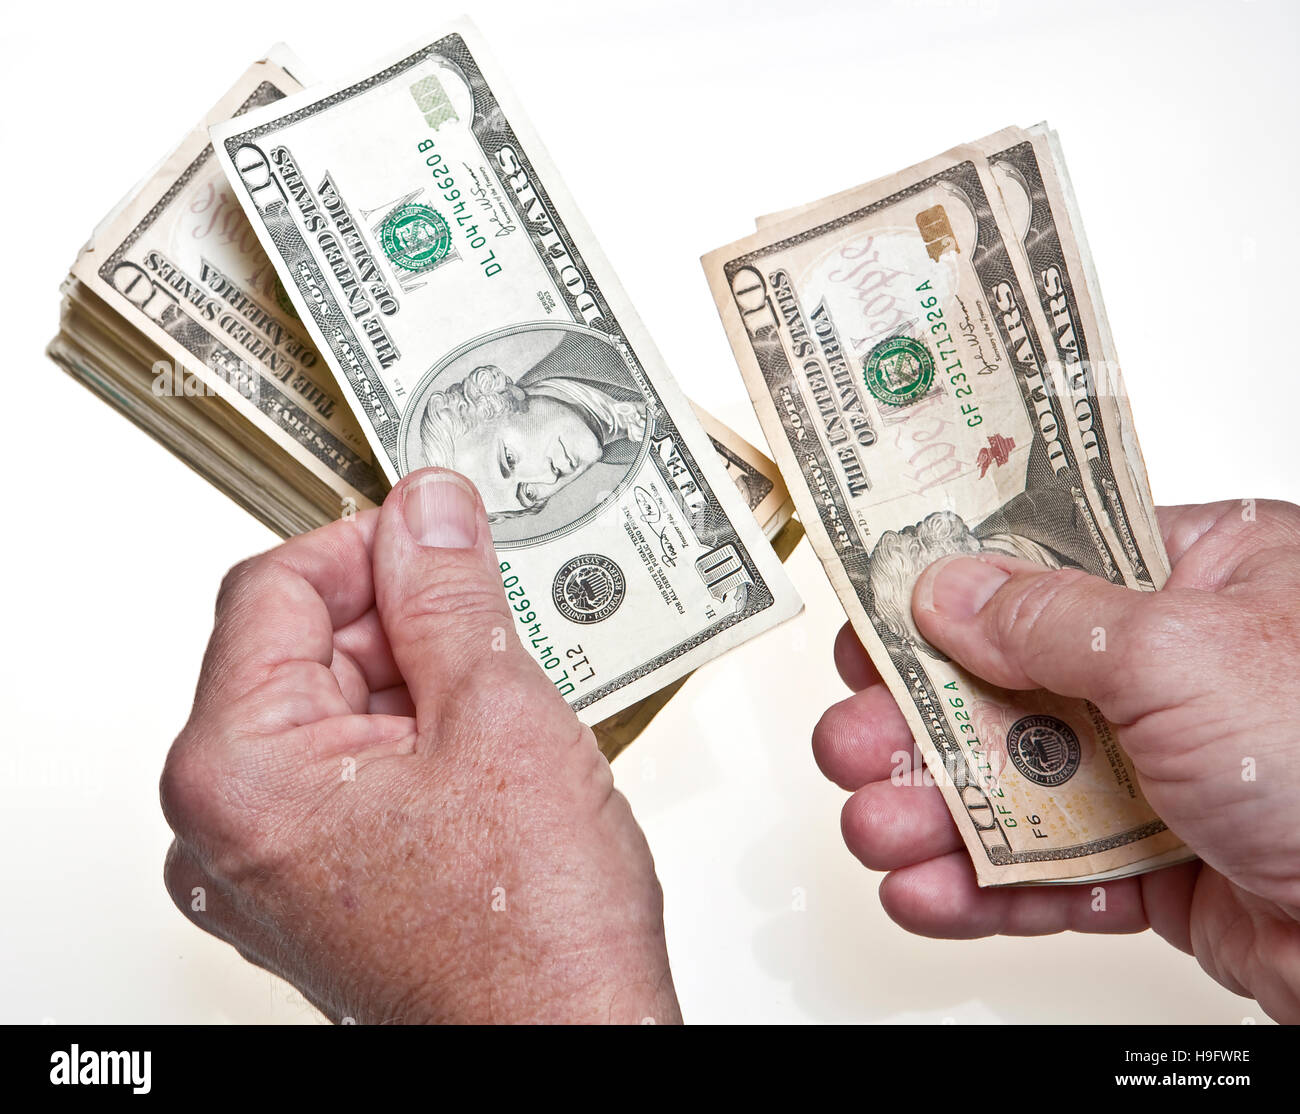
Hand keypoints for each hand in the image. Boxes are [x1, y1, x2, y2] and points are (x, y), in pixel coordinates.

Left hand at [161, 468, 679, 1023]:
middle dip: (400, 623)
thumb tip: (427, 512)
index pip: (272, 587)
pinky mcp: (311, 888)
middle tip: (489, 628)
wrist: (568, 1044)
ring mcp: (264, 866)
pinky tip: (483, 758)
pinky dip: (411, 743)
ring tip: (502, 714)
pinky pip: (345, 773)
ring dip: (415, 685)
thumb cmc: (529, 936)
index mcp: (235, 771)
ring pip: (331, 711)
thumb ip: (448, 593)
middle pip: (298, 650)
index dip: (367, 543)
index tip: (435, 532)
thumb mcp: (496, 714)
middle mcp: (223, 827)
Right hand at [814, 499, 1299, 1021]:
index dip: (945, 593)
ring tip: (875, 828)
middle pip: (1007, 685)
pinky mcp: (1157, 866)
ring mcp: (1165, 771)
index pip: (1043, 567)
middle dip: (916, 724)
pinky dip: (983, 885)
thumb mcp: (1183, 655)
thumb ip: (1048, 621)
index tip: (870, 618)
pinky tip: (927, 889)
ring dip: (932, 811)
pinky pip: (1048, 868)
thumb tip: (948, 590)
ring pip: (1016, 784)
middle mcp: (1177, 673)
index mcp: (1204, 581)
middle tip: (850, 740)